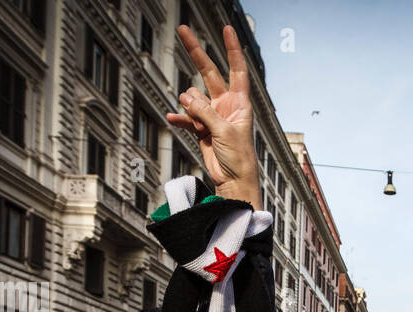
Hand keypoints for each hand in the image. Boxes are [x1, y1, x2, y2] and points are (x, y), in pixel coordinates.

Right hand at [167, 25, 260, 208]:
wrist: (233, 181)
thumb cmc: (239, 158)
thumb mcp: (224, 131)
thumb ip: (204, 112)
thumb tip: (185, 96)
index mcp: (240, 102)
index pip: (236, 69)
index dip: (232, 48)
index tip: (227, 29)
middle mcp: (226, 105)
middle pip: (209, 71)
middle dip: (195, 51)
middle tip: (182, 30)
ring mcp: (212, 115)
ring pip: (192, 98)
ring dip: (192, 109)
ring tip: (201, 126)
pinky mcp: (201, 128)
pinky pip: (186, 116)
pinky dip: (180, 118)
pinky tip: (173, 119)